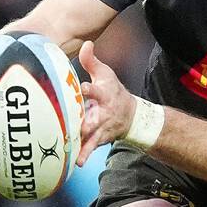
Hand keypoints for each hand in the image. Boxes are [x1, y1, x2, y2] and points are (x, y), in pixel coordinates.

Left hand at [76, 41, 136, 165]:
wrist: (131, 115)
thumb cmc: (113, 91)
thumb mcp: (105, 74)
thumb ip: (91, 61)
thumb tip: (85, 43)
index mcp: (103, 95)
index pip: (96, 90)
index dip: (89, 89)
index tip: (82, 88)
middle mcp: (103, 113)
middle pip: (93, 119)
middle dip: (85, 124)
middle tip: (76, 128)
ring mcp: (101, 128)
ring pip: (92, 137)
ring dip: (84, 145)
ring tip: (76, 155)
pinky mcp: (99, 139)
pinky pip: (90, 148)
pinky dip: (83, 156)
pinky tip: (74, 163)